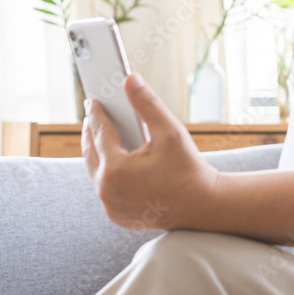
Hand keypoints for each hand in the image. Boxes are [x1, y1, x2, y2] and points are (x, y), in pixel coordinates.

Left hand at [81, 73, 218, 230]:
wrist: (202, 206)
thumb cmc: (188, 169)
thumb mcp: (170, 132)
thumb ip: (147, 103)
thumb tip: (130, 80)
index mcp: (115, 168)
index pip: (99, 132)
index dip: (96, 113)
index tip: (92, 101)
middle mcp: (107, 189)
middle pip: (90, 153)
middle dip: (91, 132)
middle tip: (93, 117)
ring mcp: (110, 205)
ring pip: (96, 172)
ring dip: (98, 153)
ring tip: (102, 136)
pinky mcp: (117, 214)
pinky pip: (105, 189)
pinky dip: (107, 174)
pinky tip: (115, 162)